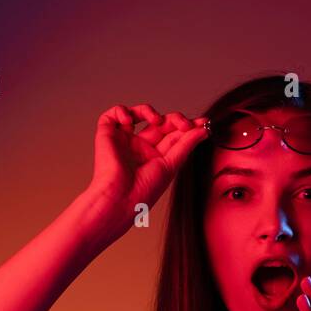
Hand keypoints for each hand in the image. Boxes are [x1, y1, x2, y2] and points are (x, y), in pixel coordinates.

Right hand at [84, 103, 208, 231]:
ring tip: (157, 120)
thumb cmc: (144, 190)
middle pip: (159, 123)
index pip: (173, 135)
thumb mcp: (171, 165)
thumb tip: (203, 129)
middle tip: (184, 124)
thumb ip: (186, 144)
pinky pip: (113, 115)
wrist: (120, 199)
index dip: (186, 127)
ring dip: (150, 111)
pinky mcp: (107, 135)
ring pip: (138, 114)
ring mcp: (124, 140)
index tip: (203, 123)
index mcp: (155, 157)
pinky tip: (130, 121)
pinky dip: (122, 111)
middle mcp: (140, 147)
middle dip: (174, 119)